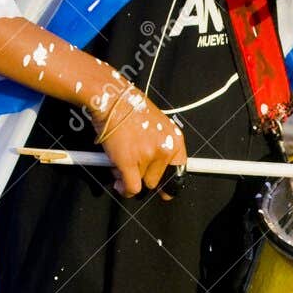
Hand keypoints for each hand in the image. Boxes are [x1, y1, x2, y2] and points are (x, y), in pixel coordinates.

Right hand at [88, 82, 185, 197]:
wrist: (113, 100)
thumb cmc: (131, 109)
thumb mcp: (157, 125)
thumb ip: (160, 145)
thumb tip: (156, 171)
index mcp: (174, 139)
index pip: (179, 170)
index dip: (169, 182)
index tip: (164, 192)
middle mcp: (164, 149)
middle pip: (156, 179)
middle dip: (142, 175)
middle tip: (131, 165)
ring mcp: (148, 156)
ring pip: (140, 181)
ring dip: (129, 176)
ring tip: (121, 160)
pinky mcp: (130, 162)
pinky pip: (132, 187)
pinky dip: (125, 189)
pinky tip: (119, 185)